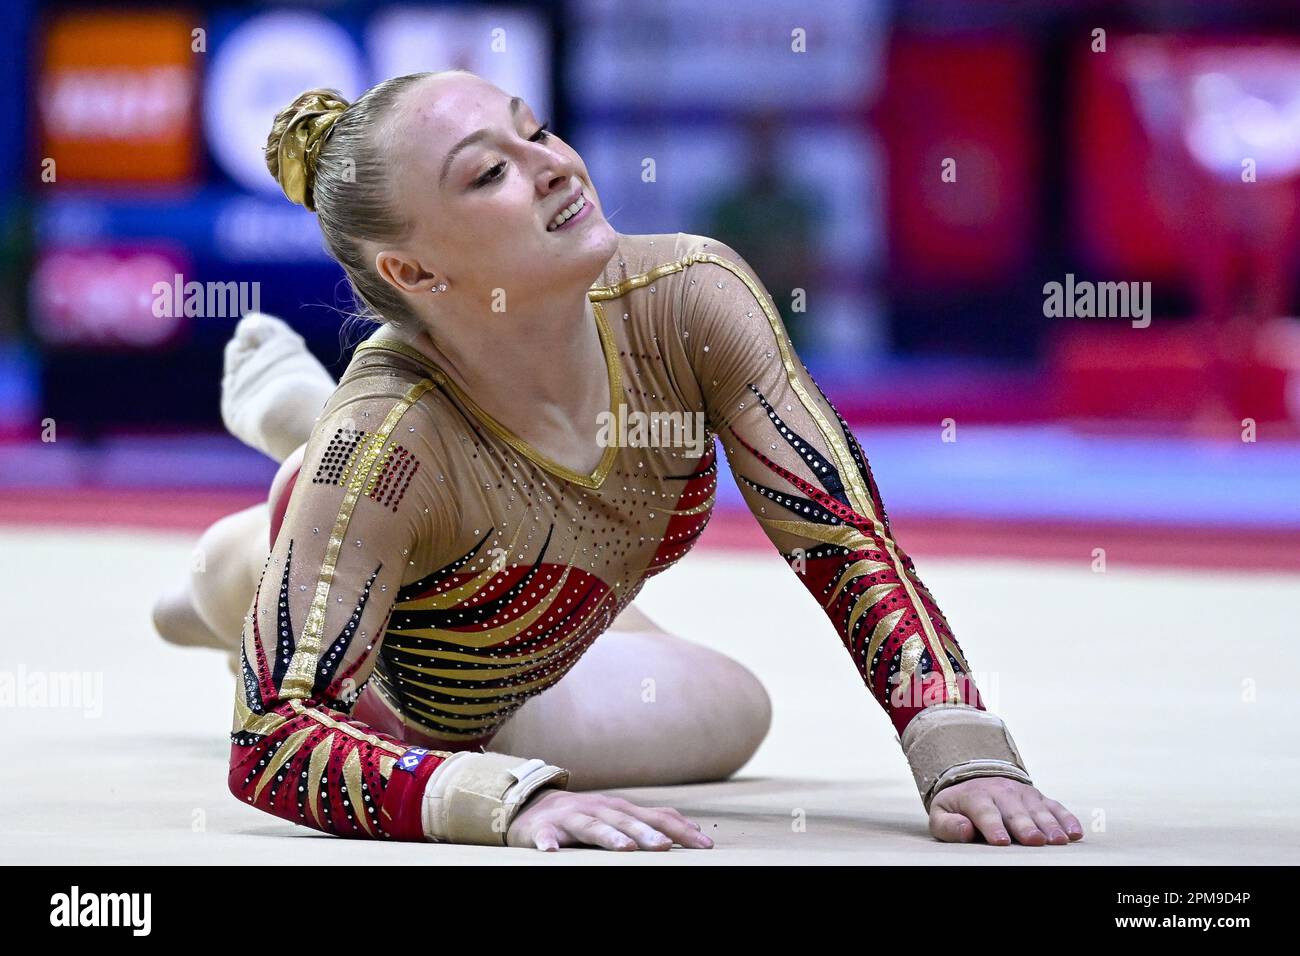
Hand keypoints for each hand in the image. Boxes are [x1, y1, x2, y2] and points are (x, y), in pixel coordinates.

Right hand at [506, 789, 713, 851]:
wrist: (532, 807)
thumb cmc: (584, 815)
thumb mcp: (619, 814)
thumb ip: (651, 820)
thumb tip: (692, 828)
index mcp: (619, 809)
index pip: (655, 818)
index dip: (679, 829)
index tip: (703, 843)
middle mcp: (598, 809)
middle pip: (625, 821)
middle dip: (646, 834)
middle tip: (664, 847)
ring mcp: (570, 818)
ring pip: (591, 827)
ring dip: (607, 836)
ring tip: (623, 848)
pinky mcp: (542, 829)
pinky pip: (545, 837)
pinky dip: (548, 842)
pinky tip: (550, 851)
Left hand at [929, 777, 1082, 845]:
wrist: (975, 780)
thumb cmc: (959, 807)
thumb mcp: (941, 814)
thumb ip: (948, 825)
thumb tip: (965, 830)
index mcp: (975, 796)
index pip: (984, 811)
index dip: (993, 826)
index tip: (1001, 841)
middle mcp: (1001, 792)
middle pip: (1015, 811)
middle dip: (1025, 826)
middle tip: (1035, 841)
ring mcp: (1023, 794)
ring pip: (1037, 810)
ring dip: (1049, 825)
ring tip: (1058, 841)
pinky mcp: (1039, 798)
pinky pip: (1055, 807)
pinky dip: (1067, 819)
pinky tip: (1075, 833)